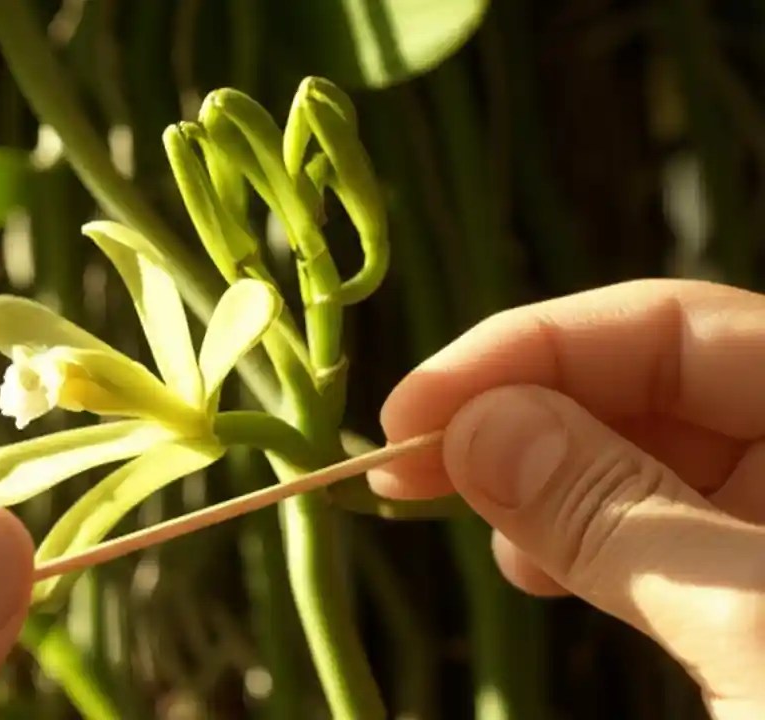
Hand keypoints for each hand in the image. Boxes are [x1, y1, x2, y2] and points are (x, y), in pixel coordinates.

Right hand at [369, 279, 764, 718]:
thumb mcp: (756, 635)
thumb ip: (616, 519)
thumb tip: (478, 426)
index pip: (681, 327)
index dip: (534, 348)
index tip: (416, 405)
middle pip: (656, 382)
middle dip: (524, 407)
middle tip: (409, 458)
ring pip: (643, 456)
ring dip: (538, 472)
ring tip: (464, 508)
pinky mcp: (758, 598)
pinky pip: (652, 531)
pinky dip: (576, 537)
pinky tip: (527, 558)